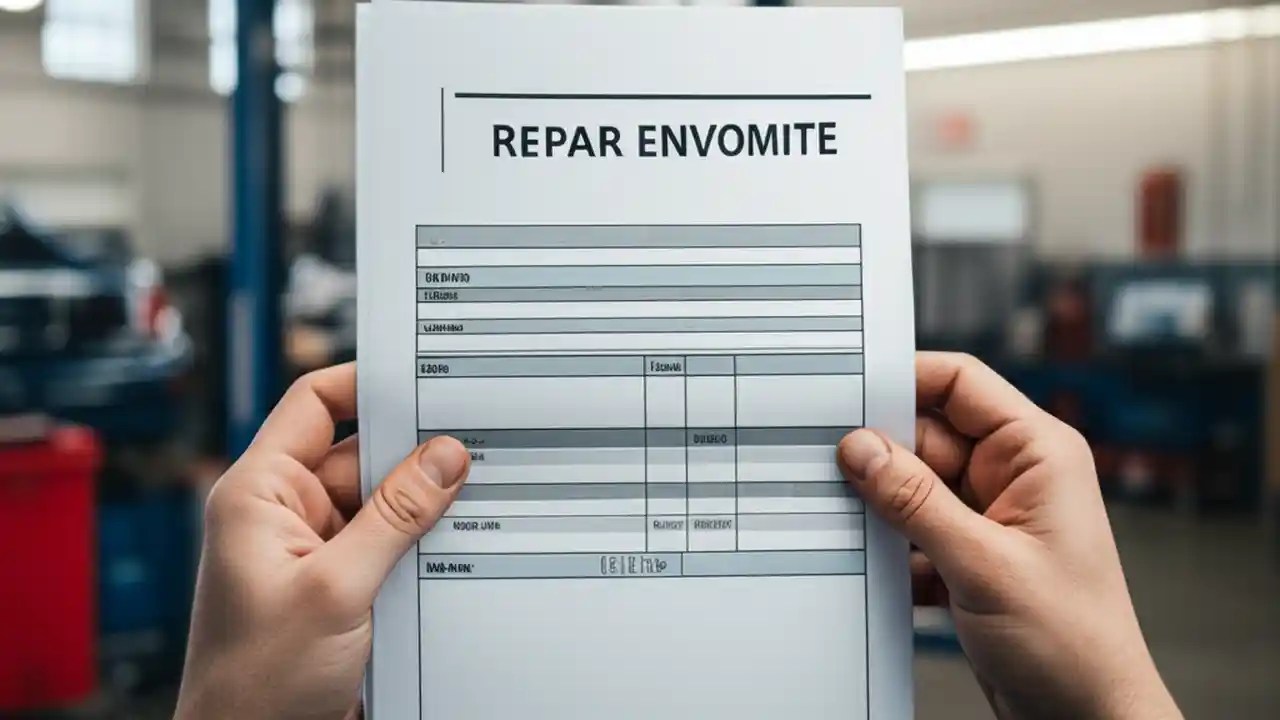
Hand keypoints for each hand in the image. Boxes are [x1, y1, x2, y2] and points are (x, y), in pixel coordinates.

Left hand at [174, 364, 469, 719]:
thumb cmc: (256, 683)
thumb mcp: (335, 589)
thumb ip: (394, 518)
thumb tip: (443, 457)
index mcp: (258, 493)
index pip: (314, 404)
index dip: (366, 383)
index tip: (424, 375)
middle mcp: (285, 513)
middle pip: (360, 453)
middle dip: (413, 451)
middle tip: (473, 439)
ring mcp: (315, 550)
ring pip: (382, 501)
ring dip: (422, 502)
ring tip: (476, 492)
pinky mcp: (341, 585)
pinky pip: (390, 543)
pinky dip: (422, 540)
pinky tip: (461, 540)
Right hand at [838, 353, 1180, 719]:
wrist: (1086, 719)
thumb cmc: (1073, 644)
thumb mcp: (983, 564)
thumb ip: (915, 501)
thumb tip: (860, 448)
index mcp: (1037, 453)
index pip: (960, 383)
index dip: (904, 379)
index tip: (847, 392)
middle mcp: (1014, 476)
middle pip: (925, 435)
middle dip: (879, 456)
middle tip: (828, 470)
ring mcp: (991, 516)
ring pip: (913, 485)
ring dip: (882, 507)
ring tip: (850, 526)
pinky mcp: (970, 554)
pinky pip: (913, 528)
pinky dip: (890, 546)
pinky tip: (878, 570)